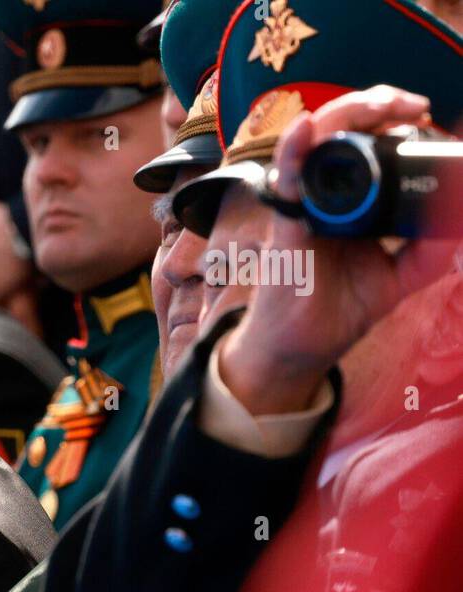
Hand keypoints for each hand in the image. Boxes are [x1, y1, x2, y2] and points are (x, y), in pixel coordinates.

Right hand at [221, 86, 459, 414]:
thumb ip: (432, 246)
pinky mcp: (287, 220)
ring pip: (319, 137)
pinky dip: (293, 148)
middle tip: (414, 107)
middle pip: (347, 127)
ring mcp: (306, 202)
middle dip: (381, 103)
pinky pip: (286, 175)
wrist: (303, 346)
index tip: (430, 120)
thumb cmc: (340, 309)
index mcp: (356, 198)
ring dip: (349, 111)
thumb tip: (459, 206)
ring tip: (383, 106)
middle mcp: (328, 192)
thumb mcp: (402, 275)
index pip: (373, 141)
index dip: (400, 121)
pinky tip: (306, 129)